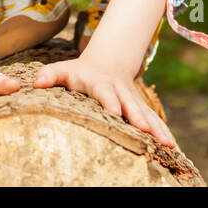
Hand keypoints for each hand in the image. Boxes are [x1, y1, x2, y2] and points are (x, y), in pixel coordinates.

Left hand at [33, 56, 176, 147]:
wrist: (107, 63)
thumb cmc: (79, 72)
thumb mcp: (64, 70)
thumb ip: (50, 75)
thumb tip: (36, 84)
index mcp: (100, 83)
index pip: (105, 92)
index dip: (110, 101)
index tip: (115, 111)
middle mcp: (119, 90)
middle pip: (130, 104)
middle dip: (138, 117)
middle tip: (146, 130)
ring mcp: (132, 99)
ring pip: (146, 113)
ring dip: (156, 127)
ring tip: (167, 143)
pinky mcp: (140, 107)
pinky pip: (153, 119)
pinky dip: (162, 130)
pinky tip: (172, 145)